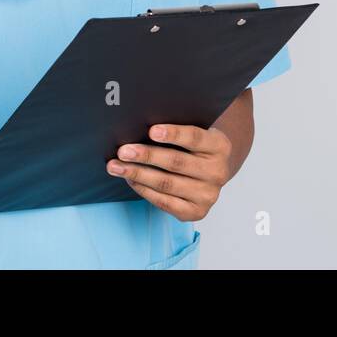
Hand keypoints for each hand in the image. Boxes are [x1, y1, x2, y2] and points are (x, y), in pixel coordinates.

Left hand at [106, 123, 232, 221]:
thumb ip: (177, 130)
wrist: (212, 172)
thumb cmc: (195, 148)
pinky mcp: (196, 212)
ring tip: (117, 166)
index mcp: (219, 146)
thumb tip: (140, 124)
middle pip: (176, 162)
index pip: (195, 138)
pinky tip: (130, 179)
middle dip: (146, 156)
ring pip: (166, 184)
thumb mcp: (196, 133)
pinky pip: (164, 202)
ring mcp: (208, 195)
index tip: (151, 130)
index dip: (173, 134)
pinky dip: (144, 190)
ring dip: (137, 174)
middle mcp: (217, 172)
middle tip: (123, 151)